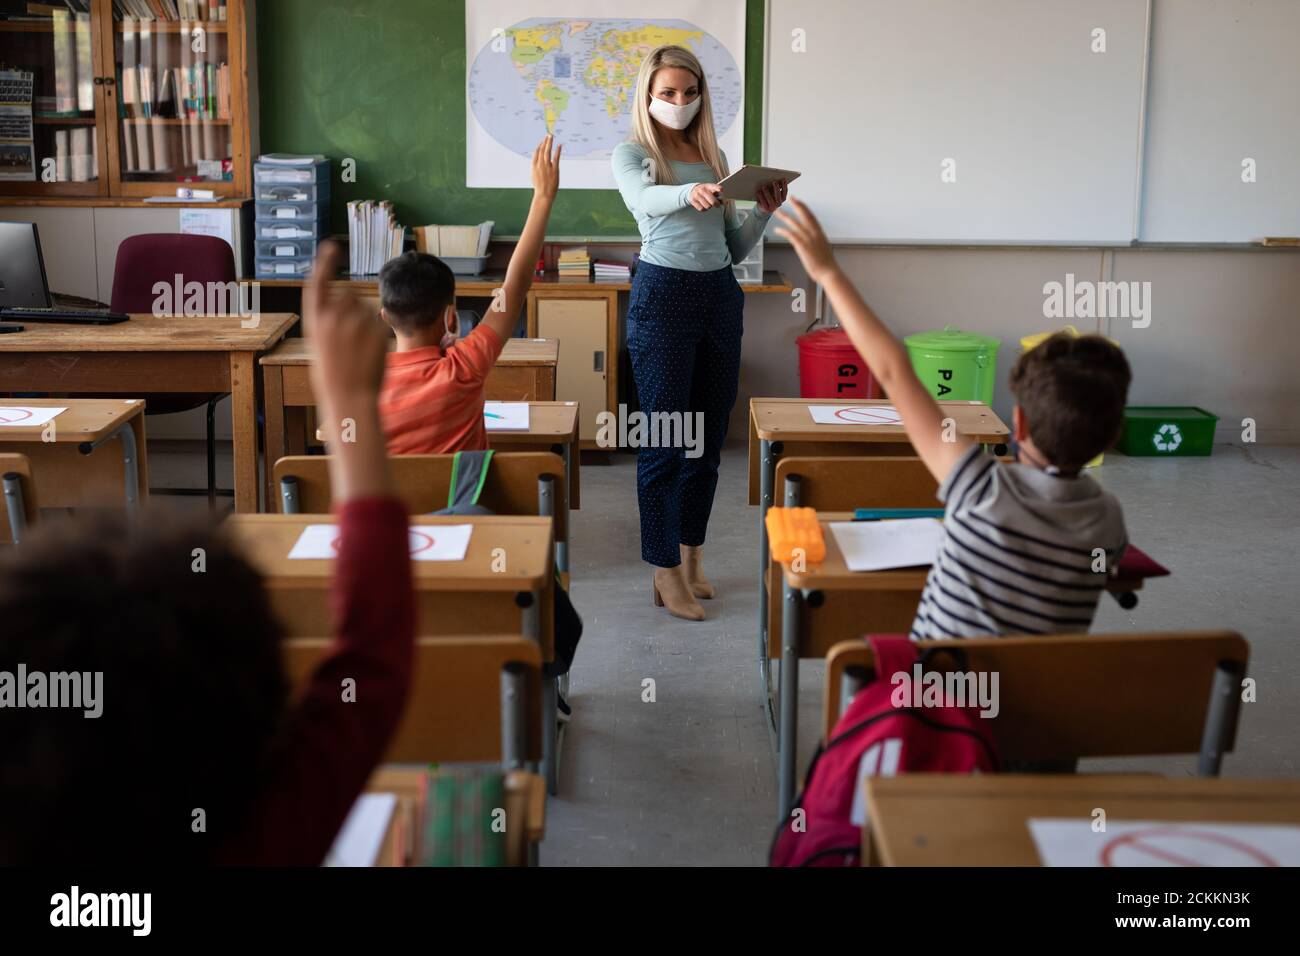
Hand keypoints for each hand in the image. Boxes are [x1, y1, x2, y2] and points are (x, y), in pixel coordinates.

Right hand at [303, 242, 387, 411]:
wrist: (350, 398)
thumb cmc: (334, 376)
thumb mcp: (320, 344)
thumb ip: (329, 321)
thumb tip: (346, 299)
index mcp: (314, 321)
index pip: (318, 283)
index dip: (325, 263)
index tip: (332, 247)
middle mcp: (333, 317)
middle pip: (349, 293)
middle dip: (352, 306)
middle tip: (350, 336)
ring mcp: (355, 322)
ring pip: (366, 307)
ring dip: (365, 320)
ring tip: (358, 348)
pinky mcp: (375, 329)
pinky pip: (378, 320)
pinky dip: (376, 331)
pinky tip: (370, 351)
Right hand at [531, 134, 560, 199]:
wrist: (544, 194)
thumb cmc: (539, 187)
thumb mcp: (534, 176)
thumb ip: (536, 168)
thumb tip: (537, 162)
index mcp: (534, 166)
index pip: (536, 153)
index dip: (539, 146)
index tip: (542, 141)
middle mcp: (540, 165)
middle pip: (542, 150)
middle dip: (545, 141)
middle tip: (548, 135)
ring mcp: (547, 167)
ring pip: (547, 152)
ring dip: (549, 143)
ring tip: (551, 136)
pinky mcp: (554, 169)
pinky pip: (556, 158)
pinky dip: (557, 150)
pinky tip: (559, 145)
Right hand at [689, 182, 723, 210]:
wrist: (693, 190)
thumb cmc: (706, 191)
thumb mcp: (711, 190)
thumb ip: (718, 195)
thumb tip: (724, 202)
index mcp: (709, 186)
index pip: (714, 187)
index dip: (718, 188)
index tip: (721, 190)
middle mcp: (703, 190)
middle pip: (713, 201)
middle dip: (717, 204)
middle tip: (717, 205)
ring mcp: (697, 195)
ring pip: (708, 206)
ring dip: (709, 206)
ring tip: (709, 204)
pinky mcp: (693, 201)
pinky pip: (701, 209)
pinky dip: (704, 209)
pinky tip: (704, 206)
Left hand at [756, 178, 786, 213]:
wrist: (762, 207)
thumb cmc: (768, 195)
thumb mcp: (772, 191)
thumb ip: (774, 186)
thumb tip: (773, 178)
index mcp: (782, 198)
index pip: (785, 191)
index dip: (784, 185)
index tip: (783, 178)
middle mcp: (779, 203)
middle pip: (778, 195)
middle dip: (776, 188)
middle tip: (774, 181)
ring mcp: (773, 207)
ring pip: (770, 200)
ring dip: (767, 192)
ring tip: (764, 186)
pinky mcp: (766, 209)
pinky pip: (763, 203)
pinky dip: (761, 197)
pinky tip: (758, 192)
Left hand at [774, 197, 837, 283]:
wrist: (829, 272)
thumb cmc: (826, 264)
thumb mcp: (823, 249)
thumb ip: (817, 243)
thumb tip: (813, 243)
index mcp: (819, 233)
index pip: (811, 216)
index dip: (804, 207)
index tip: (798, 201)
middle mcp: (814, 233)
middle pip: (804, 214)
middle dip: (796, 205)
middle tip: (789, 198)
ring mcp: (808, 238)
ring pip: (794, 223)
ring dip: (784, 216)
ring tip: (777, 211)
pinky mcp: (802, 245)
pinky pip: (790, 234)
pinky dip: (783, 231)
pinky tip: (777, 229)